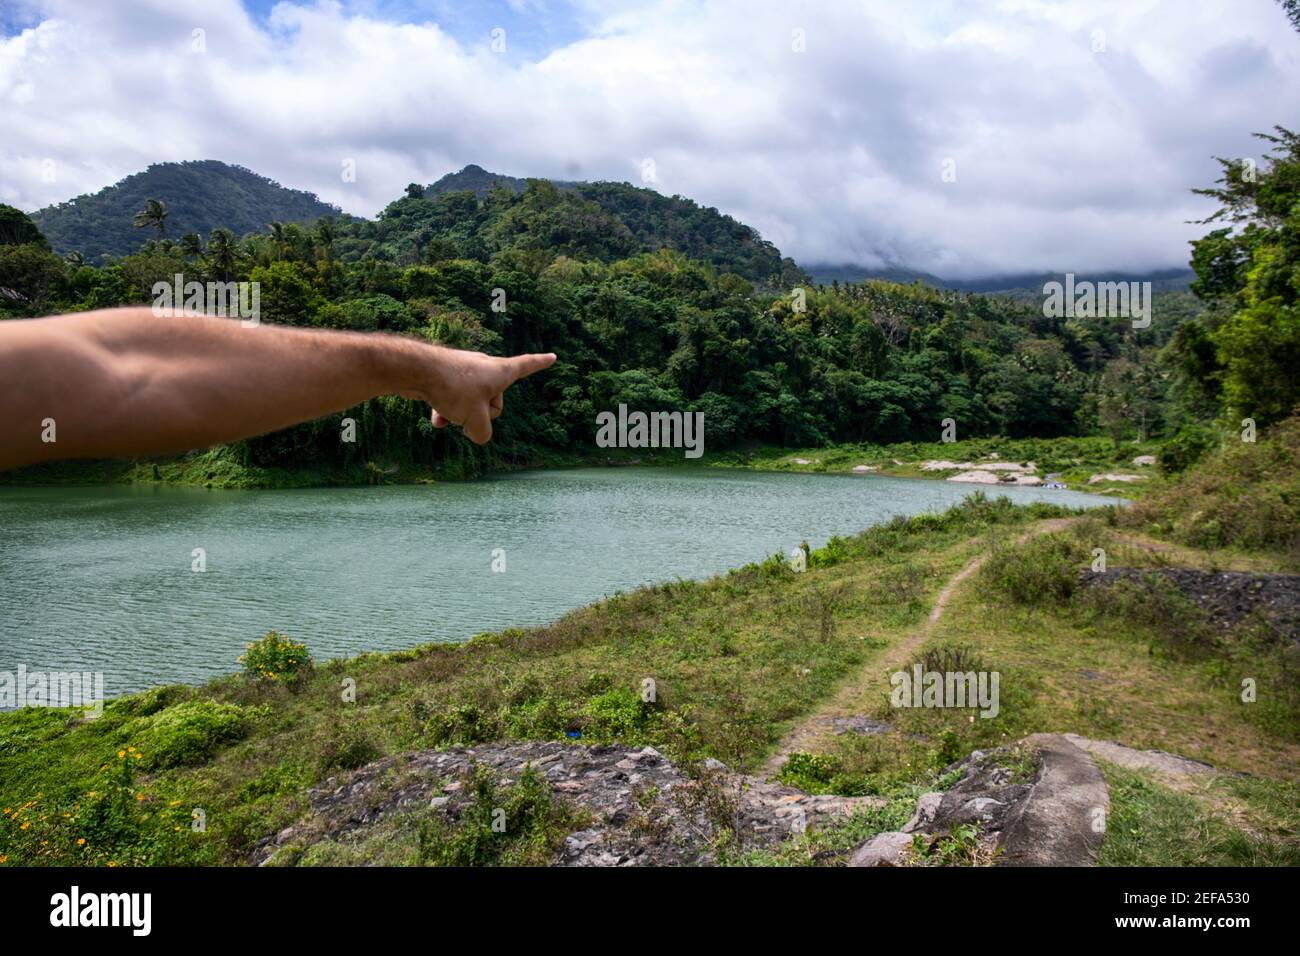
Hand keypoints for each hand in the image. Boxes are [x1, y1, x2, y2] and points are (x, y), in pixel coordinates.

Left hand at [404, 346, 556, 443]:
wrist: (416, 370)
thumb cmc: (453, 389)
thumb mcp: (476, 421)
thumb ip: (483, 433)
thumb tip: (476, 433)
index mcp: (500, 372)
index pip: (527, 366)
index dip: (541, 363)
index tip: (553, 356)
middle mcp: (485, 367)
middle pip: (494, 400)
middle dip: (481, 414)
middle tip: (466, 411)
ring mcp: (465, 370)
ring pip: (471, 403)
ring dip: (460, 414)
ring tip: (446, 415)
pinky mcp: (447, 376)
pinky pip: (454, 400)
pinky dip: (446, 410)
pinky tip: (435, 419)